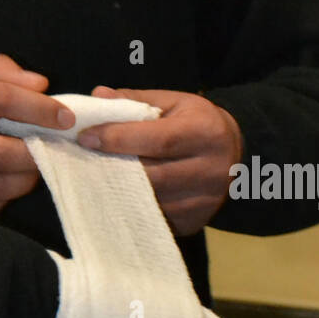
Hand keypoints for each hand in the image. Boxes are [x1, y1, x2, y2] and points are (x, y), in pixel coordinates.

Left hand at [77, 86, 243, 235]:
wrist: (236, 152)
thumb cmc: (196, 122)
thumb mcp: (173, 102)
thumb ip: (135, 99)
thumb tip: (97, 96)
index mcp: (205, 132)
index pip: (158, 139)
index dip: (119, 139)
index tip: (86, 137)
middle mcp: (211, 169)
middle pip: (154, 175)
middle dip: (114, 167)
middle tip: (83, 160)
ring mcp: (206, 200)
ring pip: (153, 201)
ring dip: (120, 191)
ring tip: (93, 178)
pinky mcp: (196, 221)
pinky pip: (156, 218)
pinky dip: (133, 208)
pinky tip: (114, 197)